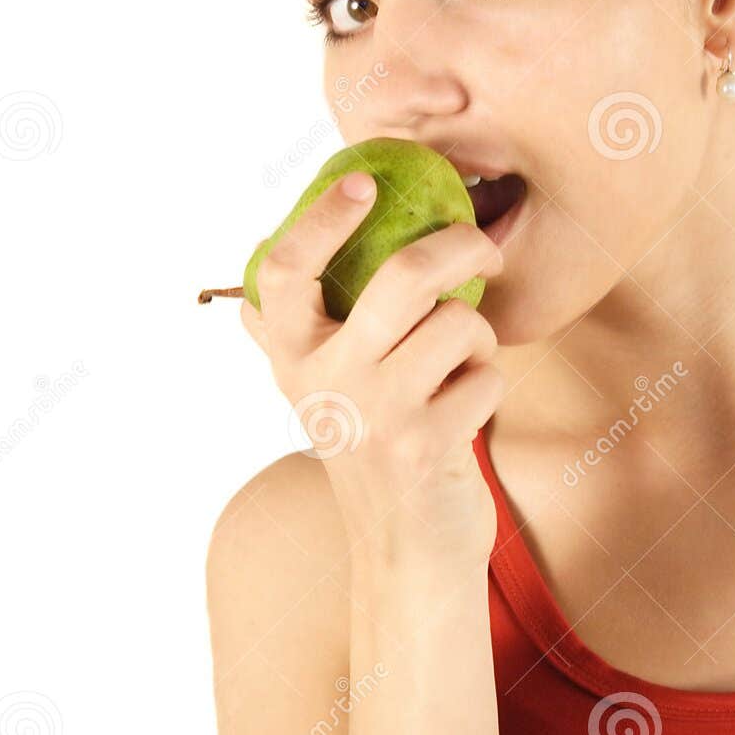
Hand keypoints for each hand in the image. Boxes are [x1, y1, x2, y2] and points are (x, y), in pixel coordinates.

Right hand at [240, 171, 504, 563]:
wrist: (406, 550)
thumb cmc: (371, 453)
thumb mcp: (316, 397)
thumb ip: (287, 342)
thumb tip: (245, 287)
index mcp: (293, 356)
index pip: (283, 271)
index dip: (320, 219)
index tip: (362, 183)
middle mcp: (326, 381)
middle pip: (403, 277)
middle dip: (460, 247)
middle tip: (483, 249)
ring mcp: (377, 414)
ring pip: (459, 324)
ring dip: (478, 339)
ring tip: (460, 368)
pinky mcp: (428, 443)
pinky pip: (487, 374)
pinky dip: (489, 386)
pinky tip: (465, 415)